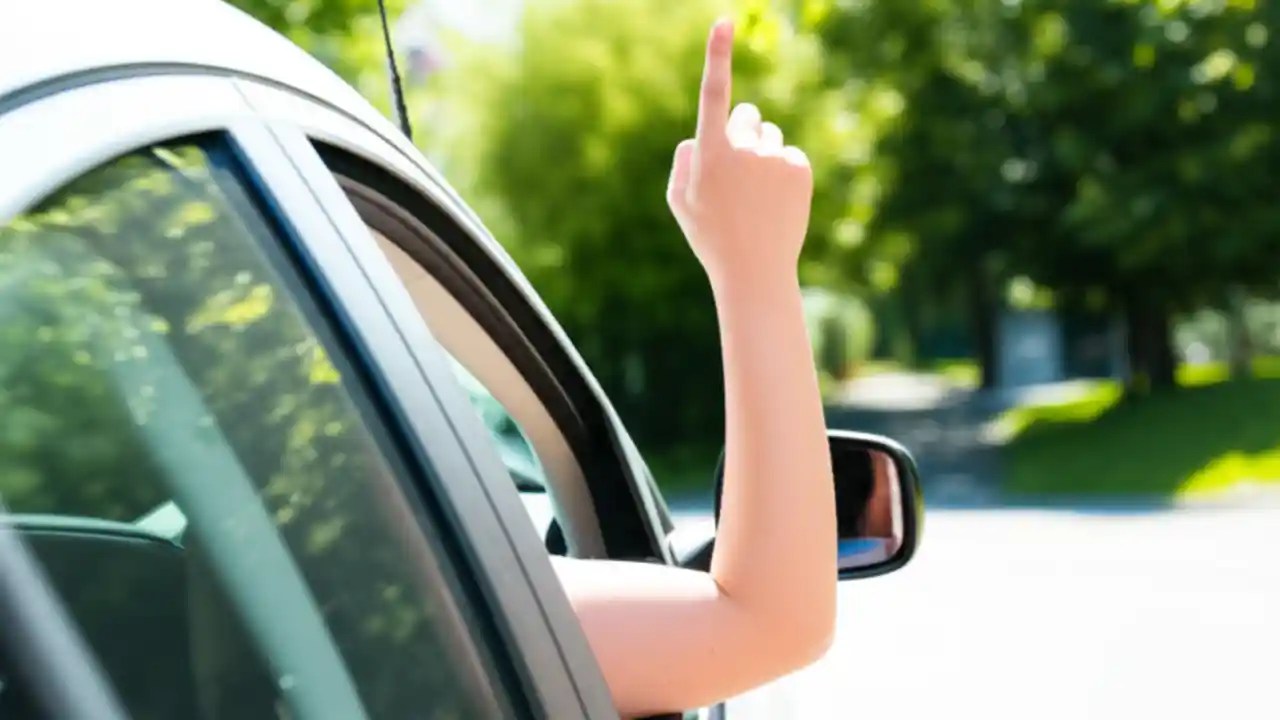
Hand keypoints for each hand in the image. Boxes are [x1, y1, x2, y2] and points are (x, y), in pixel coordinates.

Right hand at [666, 19, 813, 289]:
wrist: (756, 272)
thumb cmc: (711, 238)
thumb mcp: (681, 202)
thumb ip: (684, 161)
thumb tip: (698, 137)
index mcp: (710, 153)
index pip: (713, 94)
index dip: (716, 56)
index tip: (723, 23)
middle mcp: (744, 148)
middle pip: (747, 115)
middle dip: (742, 132)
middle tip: (738, 172)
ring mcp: (775, 157)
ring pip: (769, 135)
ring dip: (762, 154)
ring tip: (757, 197)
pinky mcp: (800, 168)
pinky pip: (788, 155)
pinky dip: (782, 173)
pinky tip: (775, 203)